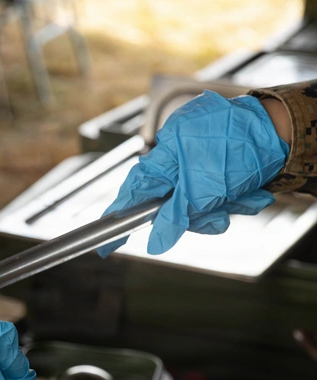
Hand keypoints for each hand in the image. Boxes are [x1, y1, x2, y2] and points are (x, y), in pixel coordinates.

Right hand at [98, 91, 288, 256]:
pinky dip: (232, 194)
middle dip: (196, 214)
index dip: (120, 219)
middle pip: (169, 200)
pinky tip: (251, 191)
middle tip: (217, 218)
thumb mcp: (203, 191)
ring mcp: (197, 153)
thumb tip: (155, 244)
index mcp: (164, 155)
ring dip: (221, 206)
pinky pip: (213, 186)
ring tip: (246, 198)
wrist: (280, 127)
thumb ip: (174, 218)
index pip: (134, 192)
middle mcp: (176, 152)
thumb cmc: (237, 150)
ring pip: (196, 197)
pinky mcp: (217, 155)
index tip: (107, 244)